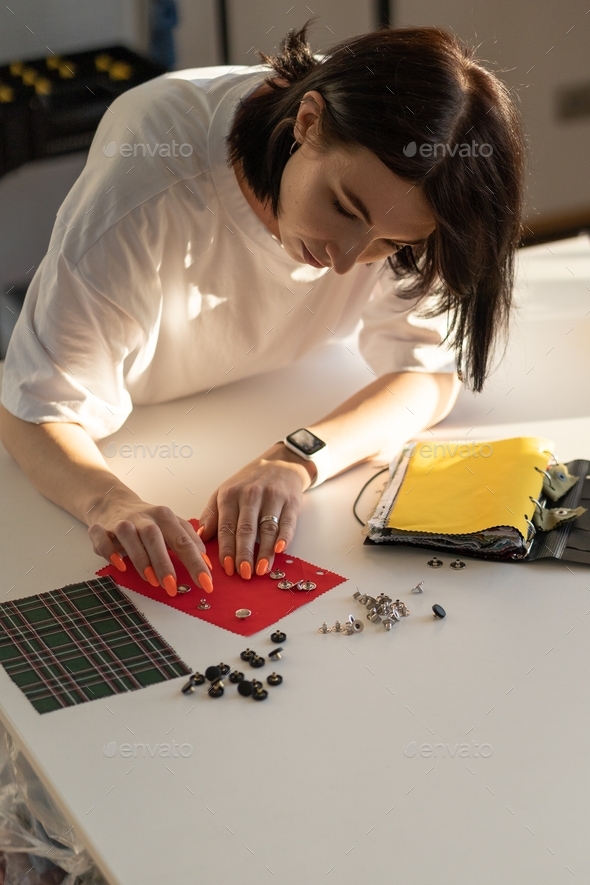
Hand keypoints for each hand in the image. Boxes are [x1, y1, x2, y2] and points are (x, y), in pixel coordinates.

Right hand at [88, 491, 212, 595]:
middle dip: (164, 563)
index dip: (196, 563)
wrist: (113, 502)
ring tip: (151, 580)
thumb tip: (206, 563)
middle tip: (173, 587)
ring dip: (140, 558)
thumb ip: (189, 541)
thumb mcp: (172, 526)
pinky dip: (109, 551)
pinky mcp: (100, 529)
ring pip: (129, 536)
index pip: (183, 541)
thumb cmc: (148, 521)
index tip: (206, 584)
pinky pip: (102, 539)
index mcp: (165, 517)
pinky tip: (119, 565)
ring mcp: (121, 522)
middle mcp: (144, 518)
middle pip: (155, 537)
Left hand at [198, 443, 314, 578]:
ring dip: (264, 551)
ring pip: (267, 528)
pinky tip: (280, 550)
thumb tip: (201, 537)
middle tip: (244, 573)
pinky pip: (287, 521)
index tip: (227, 568)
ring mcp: (272, 497)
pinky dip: (284, 536)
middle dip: (244, 553)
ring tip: (261, 569)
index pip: (226, 526)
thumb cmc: (248, 484)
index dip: (227, 548)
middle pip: (246, 529)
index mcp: (230, 495)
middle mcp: (250, 495)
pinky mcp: (290, 501)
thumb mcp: (224, 493)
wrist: (279, 464)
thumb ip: (211, 515)